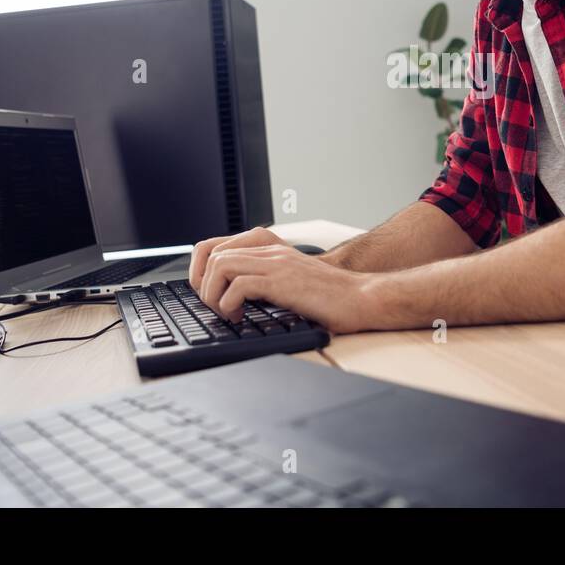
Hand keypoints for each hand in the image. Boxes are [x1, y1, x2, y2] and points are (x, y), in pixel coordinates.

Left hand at [190, 236, 379, 334]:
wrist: (361, 298)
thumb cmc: (330, 296)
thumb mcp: (291, 281)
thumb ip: (266, 279)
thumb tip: (234, 295)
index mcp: (271, 249)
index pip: (216, 246)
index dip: (202, 272)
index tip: (210, 295)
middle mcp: (271, 251)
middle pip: (213, 255)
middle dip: (204, 285)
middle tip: (217, 307)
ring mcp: (277, 264)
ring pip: (221, 266)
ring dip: (214, 294)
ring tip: (227, 313)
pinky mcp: (282, 282)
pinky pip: (239, 285)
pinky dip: (229, 304)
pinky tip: (241, 317)